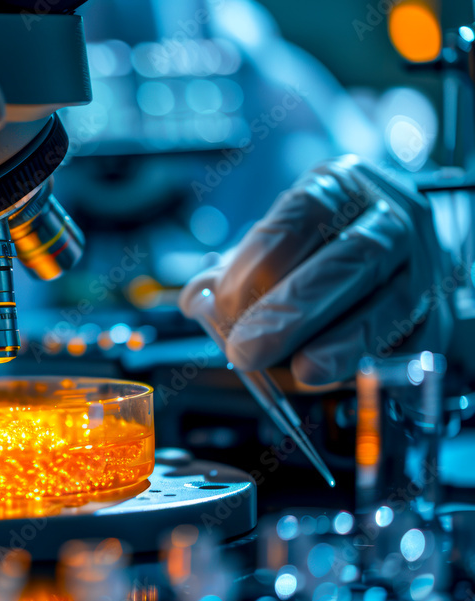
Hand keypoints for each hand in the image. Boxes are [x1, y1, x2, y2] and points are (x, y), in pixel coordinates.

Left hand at [179, 155, 452, 386]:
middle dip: (292, 310)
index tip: (225, 303)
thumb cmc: (318, 253)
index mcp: (341, 186)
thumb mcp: (271, 248)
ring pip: (389, 302)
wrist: (396, 265)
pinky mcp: (439, 315)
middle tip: (246, 349)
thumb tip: (198, 300)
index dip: (259, 261)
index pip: (302, 215)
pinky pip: (410, 341)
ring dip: (339, 342)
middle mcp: (391, 218)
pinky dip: (371, 362)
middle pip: (349, 259)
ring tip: (298, 370)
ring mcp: (423, 266)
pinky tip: (336, 376)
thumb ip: (232, 272)